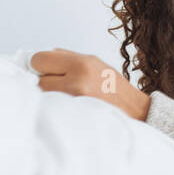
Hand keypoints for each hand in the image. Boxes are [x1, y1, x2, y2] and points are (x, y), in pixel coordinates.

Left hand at [30, 48, 151, 120]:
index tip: (45, 70)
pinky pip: (51, 109)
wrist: (136, 113)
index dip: (40, 65)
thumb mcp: (96, 64)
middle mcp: (76, 81)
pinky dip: (54, 108)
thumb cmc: (115, 89)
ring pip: (42, 96)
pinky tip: (67, 108)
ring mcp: (73, 101)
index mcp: (82, 64)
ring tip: (65, 98)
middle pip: (37, 79)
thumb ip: (68, 58)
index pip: (39, 59)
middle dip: (44, 81)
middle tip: (58, 86)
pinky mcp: (72, 117)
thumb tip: (42, 57)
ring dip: (48, 97)